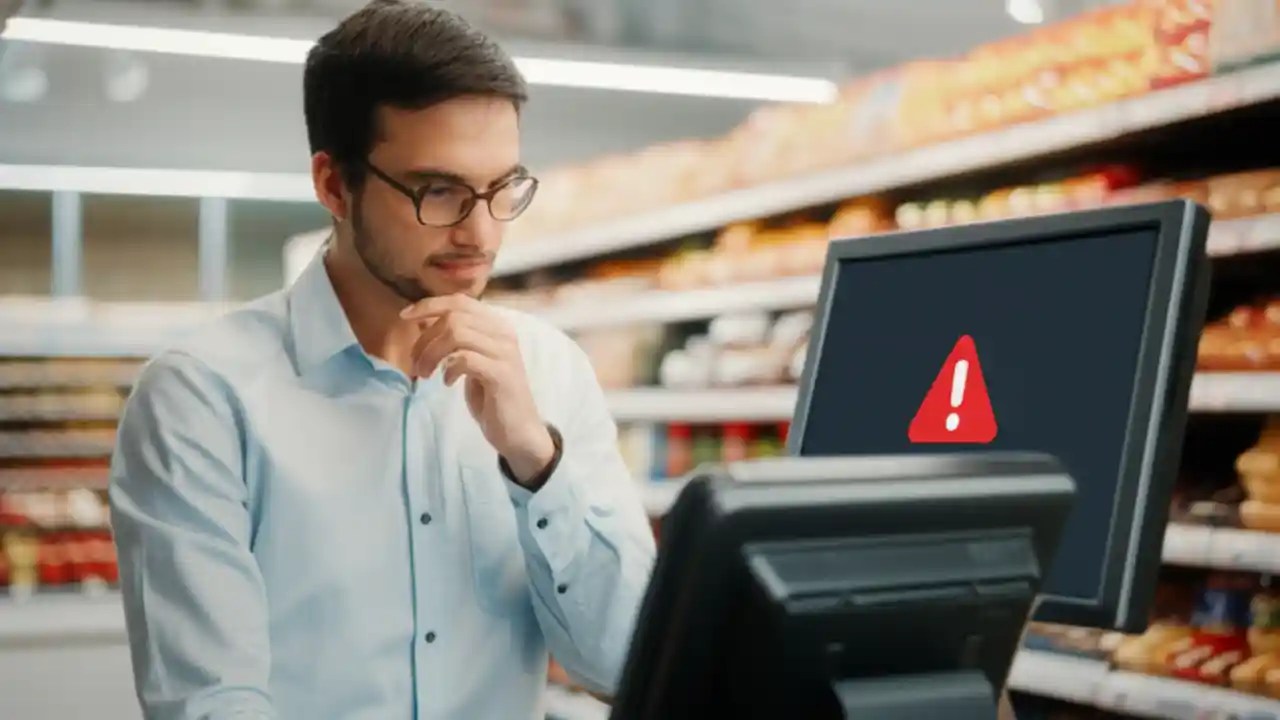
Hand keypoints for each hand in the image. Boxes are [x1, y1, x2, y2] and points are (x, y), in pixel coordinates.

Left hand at [401, 295, 554, 485]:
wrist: (518, 431)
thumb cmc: (491, 396)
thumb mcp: (471, 362)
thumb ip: (456, 341)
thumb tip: (424, 322)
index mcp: (496, 326)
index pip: (459, 301)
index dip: (429, 305)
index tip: (404, 317)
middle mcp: (503, 333)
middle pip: (454, 317)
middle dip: (425, 338)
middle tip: (415, 363)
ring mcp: (504, 353)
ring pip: (457, 334)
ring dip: (432, 354)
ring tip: (425, 374)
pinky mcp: (501, 374)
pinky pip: (465, 358)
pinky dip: (449, 369)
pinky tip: (447, 382)